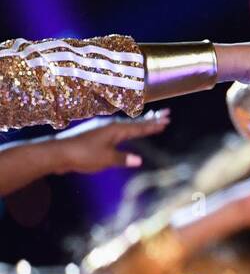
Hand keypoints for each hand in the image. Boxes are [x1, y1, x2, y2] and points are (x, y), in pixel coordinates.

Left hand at [49, 110, 171, 173]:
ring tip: (151, 120)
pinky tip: (127, 132)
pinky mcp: (95, 136)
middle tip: (166, 113)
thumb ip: (123, 159)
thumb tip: (138, 160)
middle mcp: (110, 126)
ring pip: (126, 126)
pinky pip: (117, 130)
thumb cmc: (83, 155)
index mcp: (115, 130)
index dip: (153, 125)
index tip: (167, 120)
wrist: (57, 153)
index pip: (139, 127)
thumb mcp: (106, 159)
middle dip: (151, 119)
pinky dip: (128, 130)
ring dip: (140, 124)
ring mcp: (102, 130)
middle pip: (135, 123)